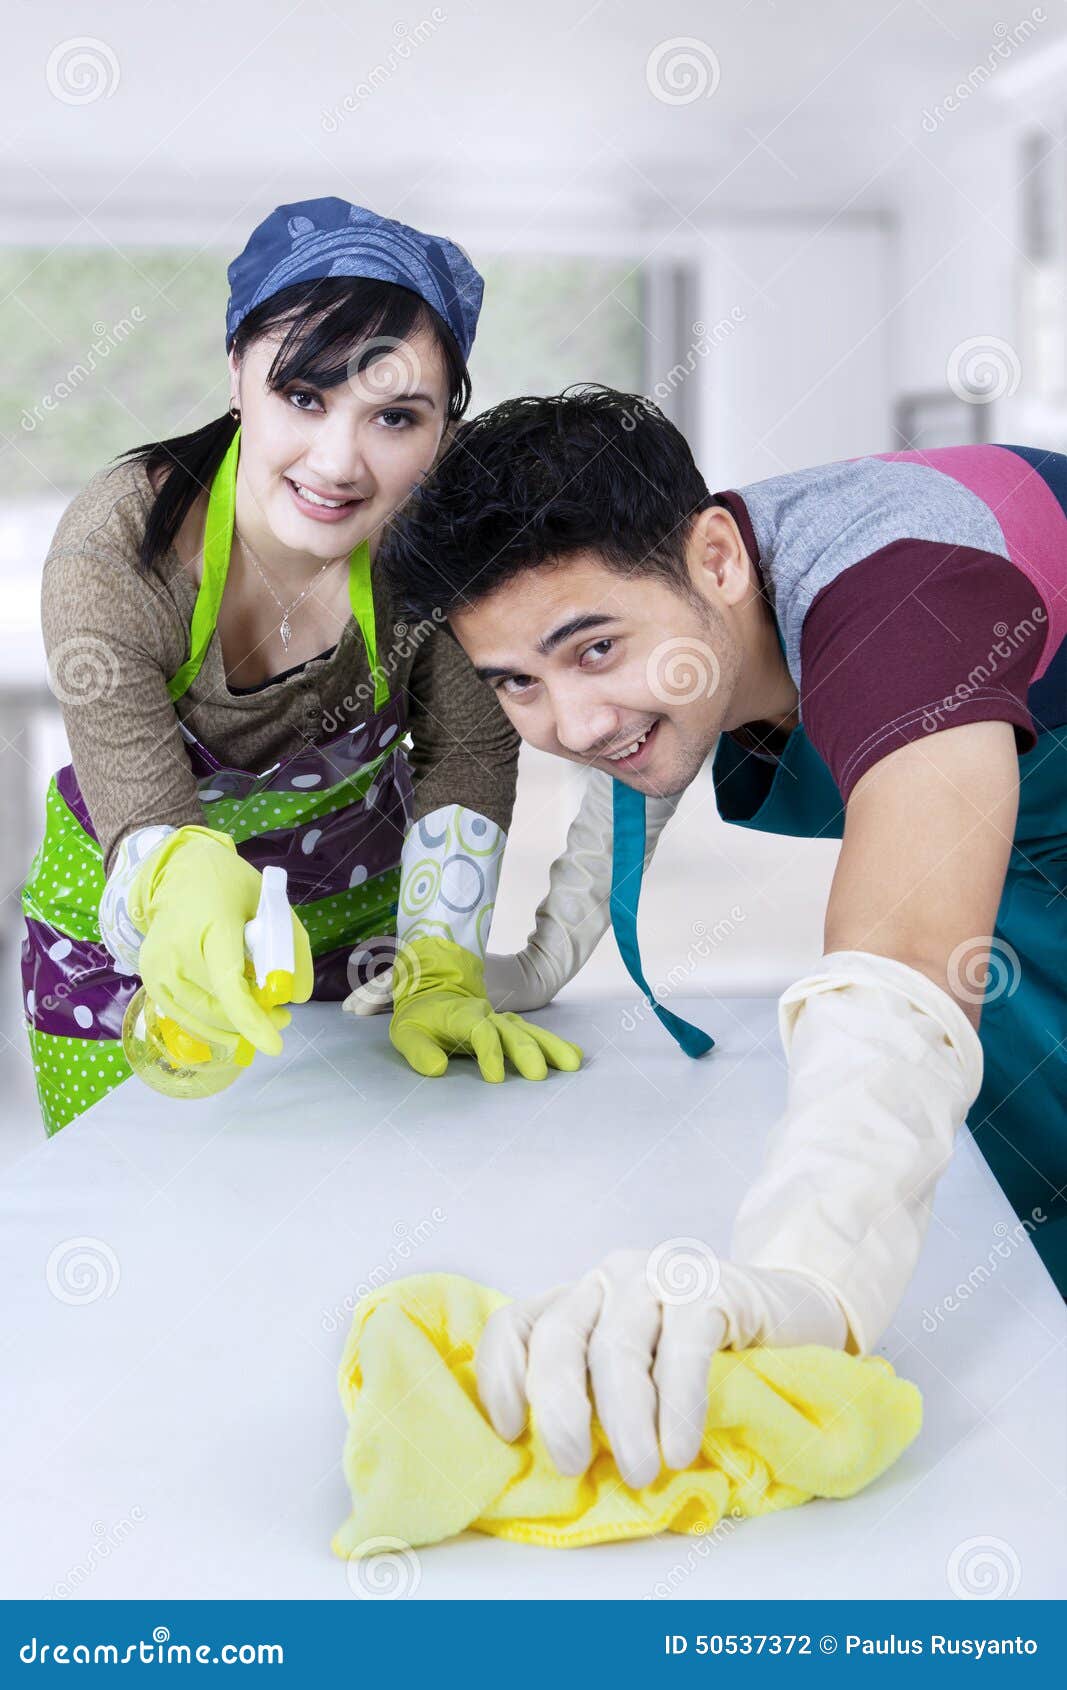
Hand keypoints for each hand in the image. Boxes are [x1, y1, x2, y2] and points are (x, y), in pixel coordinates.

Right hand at [131, 825, 313, 1055]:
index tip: (275, 1045)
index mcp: (211, 926)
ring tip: (261, 1015)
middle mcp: (176, 950)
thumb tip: (295, 996)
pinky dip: (211, 1025)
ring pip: (201, 1019)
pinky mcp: (150, 981)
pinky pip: (184, 1017)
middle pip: (218, 1008)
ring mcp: (157, 968)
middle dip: (253, 1023)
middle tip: (281, 1017)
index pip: (228, 983)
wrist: (177, 874)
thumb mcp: (272, 905)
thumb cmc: (229, 888)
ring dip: (234, 1028)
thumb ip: (291, 948)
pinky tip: (231, 1017)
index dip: (251, 1020)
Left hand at [388, 936, 582, 1081]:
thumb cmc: (420, 1019)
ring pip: (528, 1031)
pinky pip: (533, 1033)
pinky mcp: (510, 1026)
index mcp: (461, 1015)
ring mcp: (501, 1020)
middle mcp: (486, 1015)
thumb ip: (419, 1051)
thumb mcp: (406, 1034)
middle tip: (539, 1075)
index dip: (489, 1052)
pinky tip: (572, 1055)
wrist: (431, 993)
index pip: (480, 1031)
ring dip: (550, 1046)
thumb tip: (437, 1069)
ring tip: (571, 1063)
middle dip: (526, 1051)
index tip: (496, 1079)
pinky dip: (553, 1044)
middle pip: (511, 1031)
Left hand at [475, 1246, 846, 1487]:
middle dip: (557, 1408)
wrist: (794, 1316)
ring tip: (639, 1473)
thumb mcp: (638, 1373)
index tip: (511, 1433)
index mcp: (580, 1300)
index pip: (517, 1325)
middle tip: (573, 1464)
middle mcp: (609, 1278)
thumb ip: (597, 1397)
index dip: (501, 1377)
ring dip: (623, 1421)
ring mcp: (658, 1275)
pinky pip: (683, 1350)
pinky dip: (677, 1407)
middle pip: (558, 1338)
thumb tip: (554, 1464)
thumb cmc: (706, 1359)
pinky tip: (680, 1448)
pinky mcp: (709, 1287)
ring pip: (617, 1349)